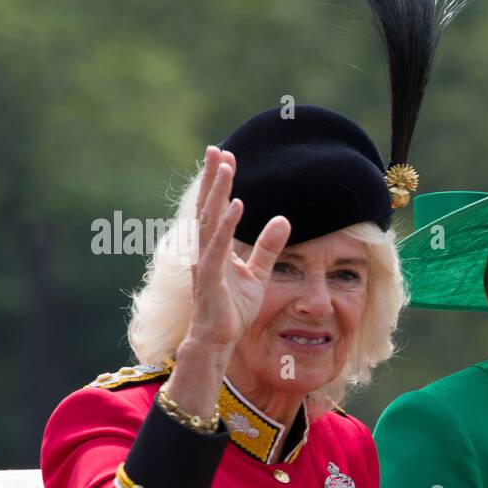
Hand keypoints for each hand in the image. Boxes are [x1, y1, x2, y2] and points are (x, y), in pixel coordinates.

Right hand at [184, 145, 291, 351]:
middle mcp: (206, 249)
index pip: (216, 208)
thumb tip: (282, 220)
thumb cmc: (233, 308)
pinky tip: (235, 206)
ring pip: (210, 220)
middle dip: (213, 177)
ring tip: (226, 167)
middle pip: (209, 206)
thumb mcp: (258, 273)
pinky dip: (226, 225)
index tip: (226, 157)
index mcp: (216, 247)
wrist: (220, 339)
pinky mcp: (210, 277)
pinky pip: (218, 246)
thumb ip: (268, 247)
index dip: (220, 183)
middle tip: (216, 149)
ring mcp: (206, 262)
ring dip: (217, 192)